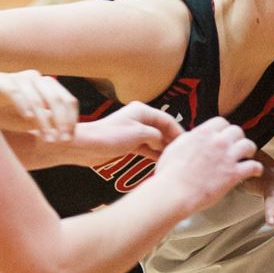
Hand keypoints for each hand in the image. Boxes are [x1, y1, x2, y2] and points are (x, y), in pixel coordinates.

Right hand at [0, 69, 76, 140]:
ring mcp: (16, 77)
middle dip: (62, 121)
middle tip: (61, 141)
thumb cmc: (7, 116)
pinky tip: (27, 118)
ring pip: (37, 97)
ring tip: (47, 138)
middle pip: (56, 98)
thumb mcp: (33, 122)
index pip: (68, 100)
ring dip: (44, 120)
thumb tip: (70, 137)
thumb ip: (50, 123)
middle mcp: (34, 79)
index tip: (69, 138)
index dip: (72, 119)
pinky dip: (22, 102)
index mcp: (46, 86)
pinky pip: (14, 89)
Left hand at [69, 102, 183, 165]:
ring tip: (173, 159)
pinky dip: (153, 153)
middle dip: (171, 141)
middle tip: (182, 153)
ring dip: (163, 149)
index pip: (167, 120)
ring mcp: (134, 131)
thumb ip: (156, 136)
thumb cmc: (110, 136)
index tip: (187, 144)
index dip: (178, 132)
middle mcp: (139, 119)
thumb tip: (162, 142)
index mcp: (143, 111)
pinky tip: (161, 161)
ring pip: (155, 140)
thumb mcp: (139, 134)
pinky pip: (146, 148)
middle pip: (162, 129)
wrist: (86, 146)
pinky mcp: (128, 143)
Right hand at [155, 117, 262, 214]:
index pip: (221, 122)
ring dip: (249, 150)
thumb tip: (191, 138)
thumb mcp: (175, 148)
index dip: (224, 129)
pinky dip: (256, 169)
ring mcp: (227, 157)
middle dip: (237, 138)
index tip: (224, 135)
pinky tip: (255, 171)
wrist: (174, 192)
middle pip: (237, 131)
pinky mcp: (234, 174)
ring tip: (248, 156)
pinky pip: (253, 166)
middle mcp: (217, 142)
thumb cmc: (169, 174)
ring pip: (249, 145)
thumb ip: (188, 140)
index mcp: (202, 133)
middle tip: (236, 146)